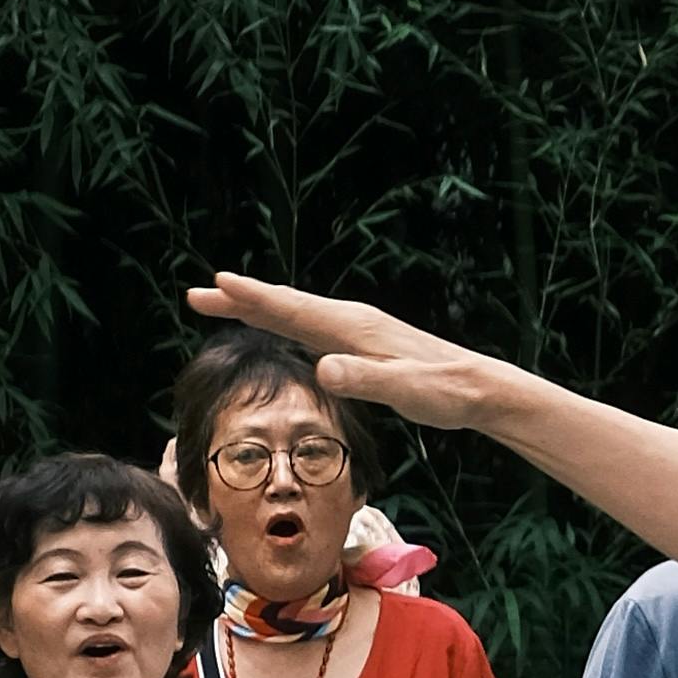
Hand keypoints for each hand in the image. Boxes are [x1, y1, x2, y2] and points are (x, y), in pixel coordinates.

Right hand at [188, 272, 496, 430]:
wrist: (479, 389)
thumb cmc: (445, 392)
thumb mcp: (407, 391)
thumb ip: (367, 380)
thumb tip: (324, 368)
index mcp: (354, 328)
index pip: (293, 311)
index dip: (253, 299)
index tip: (216, 285)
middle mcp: (352, 321)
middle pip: (286, 306)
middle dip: (242, 299)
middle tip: (198, 294)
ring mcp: (358, 331)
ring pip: (297, 314)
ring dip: (259, 308)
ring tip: (223, 303)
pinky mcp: (364, 344)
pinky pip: (312, 327)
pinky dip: (285, 321)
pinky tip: (279, 326)